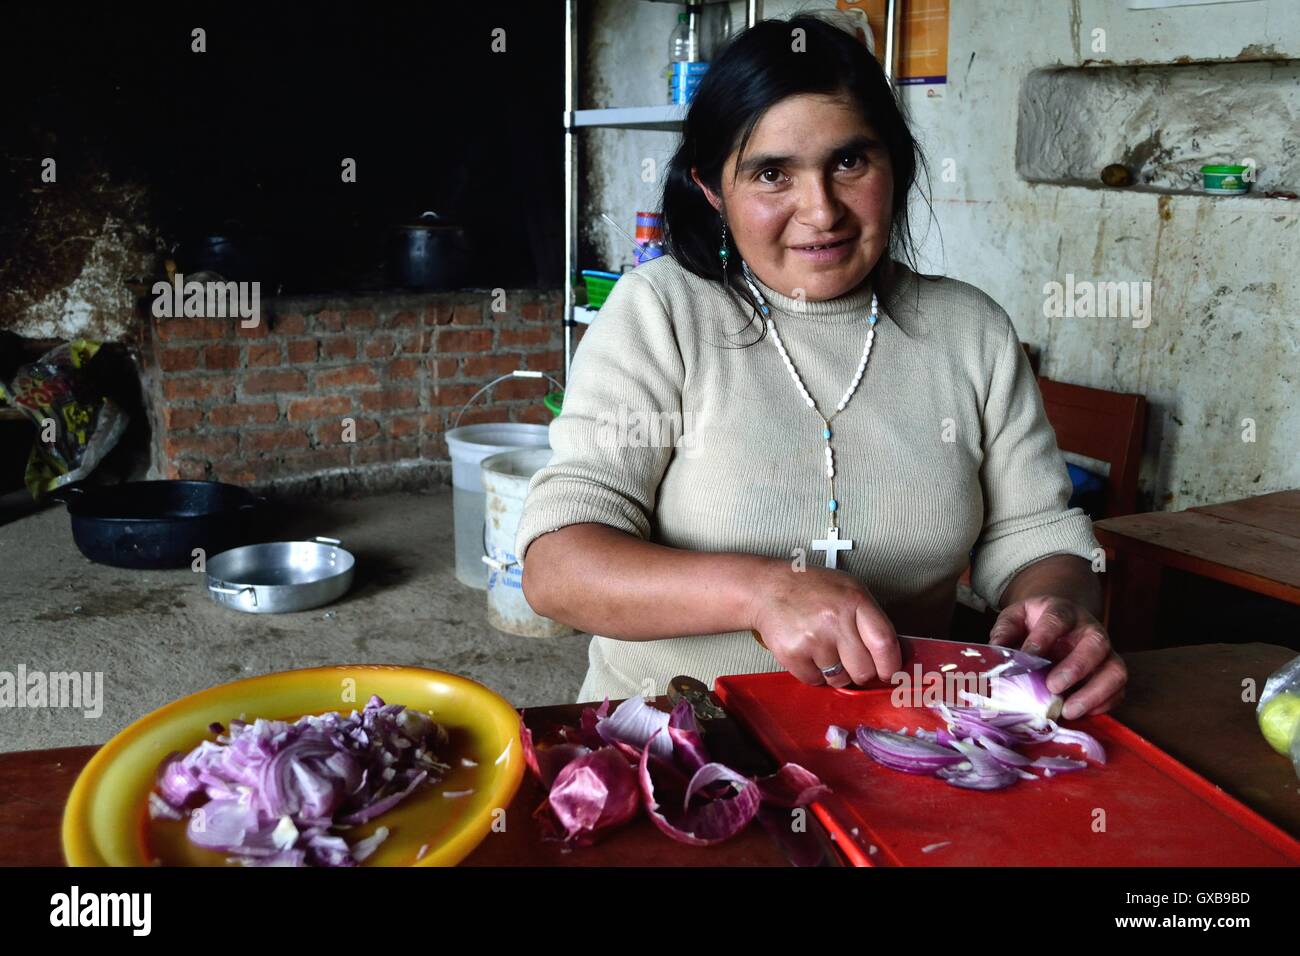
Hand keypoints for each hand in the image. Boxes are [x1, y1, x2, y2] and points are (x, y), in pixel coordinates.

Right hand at [747, 560, 900, 688]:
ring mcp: (812, 638)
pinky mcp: (792, 654)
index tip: (888, 672)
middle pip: (864, 670)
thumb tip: (890, 656)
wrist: (767, 589)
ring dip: (835, 672)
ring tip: (824, 650)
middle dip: (861, 672)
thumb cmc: (811, 589)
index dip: (890, 665)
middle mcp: (835, 620)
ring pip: (839, 679)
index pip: (885, 644)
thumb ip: (870, 619)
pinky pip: (814, 681)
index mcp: (855, 601)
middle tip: (851, 660)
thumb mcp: (848, 589)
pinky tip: (807, 652)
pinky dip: (813, 673)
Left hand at [988, 595, 1126, 719]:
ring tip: (1068, 710)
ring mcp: (1106, 652)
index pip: (1058, 618)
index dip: (1044, 636)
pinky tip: (1083, 712)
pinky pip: (1119, 689)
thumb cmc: (1035, 623)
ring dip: (1094, 692)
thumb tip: (996, 651)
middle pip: (1095, 644)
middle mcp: (1090, 630)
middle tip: (1052, 687)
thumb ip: (1005, 631)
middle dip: (1076, 667)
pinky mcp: (1112, 672)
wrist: (1060, 620)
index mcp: (1063, 612)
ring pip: (1116, 669)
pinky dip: (1104, 703)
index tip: (1029, 655)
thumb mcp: (1015, 618)